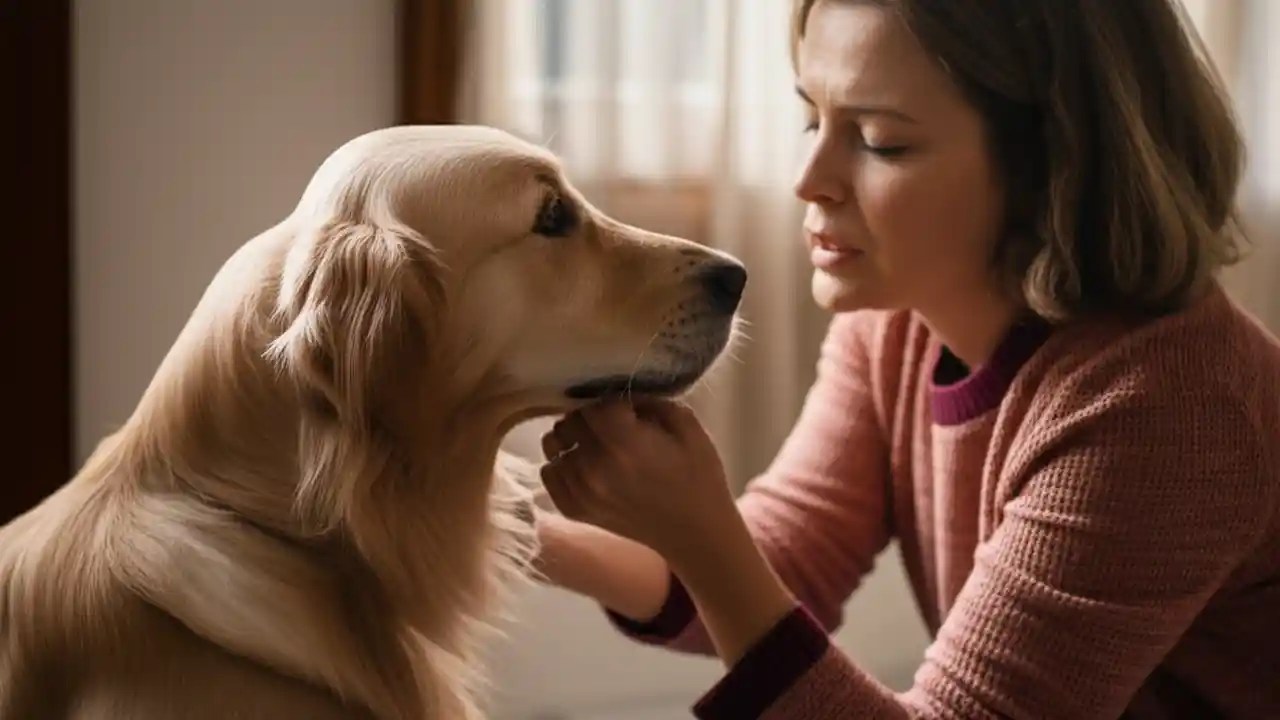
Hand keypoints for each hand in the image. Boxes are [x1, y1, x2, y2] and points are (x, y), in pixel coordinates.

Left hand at [538, 397, 739, 566]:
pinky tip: (585, 465)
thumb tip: (620, 392)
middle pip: (569, 421)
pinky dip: (562, 464)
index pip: (594, 403)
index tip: (627, 408)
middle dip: (589, 417)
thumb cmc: (698, 476)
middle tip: (611, 425)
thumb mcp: (687, 425)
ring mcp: (581, 491)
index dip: (611, 401)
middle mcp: (594, 466)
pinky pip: (548, 473)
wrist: (695, 532)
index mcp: (624, 443)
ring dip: (572, 439)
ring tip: (595, 445)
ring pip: (552, 444)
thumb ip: (650, 400)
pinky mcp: (574, 510)